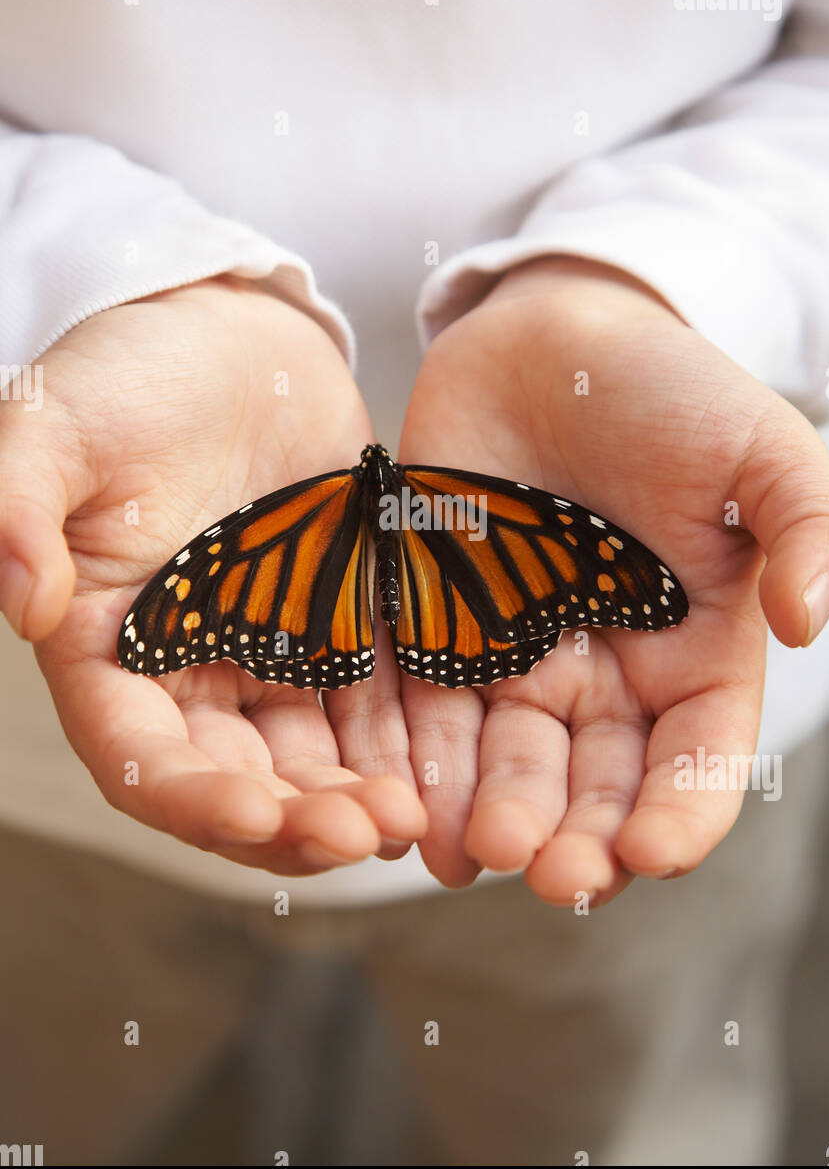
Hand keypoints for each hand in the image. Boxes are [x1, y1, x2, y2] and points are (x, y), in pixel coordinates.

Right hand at [0, 277, 424, 873]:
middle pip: (238, 781)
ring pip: (312, 762)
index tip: (258, 813)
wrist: (233, 335)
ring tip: (414, 817)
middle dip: (297, 821)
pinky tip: (446, 768)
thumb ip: (19, 507)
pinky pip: (375, 705)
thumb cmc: (129, 373)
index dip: (192, 798)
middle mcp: (188, 673)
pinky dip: (404, 745)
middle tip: (365, 834)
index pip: (140, 757)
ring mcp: (270, 657)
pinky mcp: (340, 630)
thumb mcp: (54, 423)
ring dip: (356, 802)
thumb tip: (20, 603)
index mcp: (108, 649)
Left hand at [398, 256, 828, 904]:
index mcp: (696, 651)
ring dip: (498, 816)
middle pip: (598, 784)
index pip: (697, 759)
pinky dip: (423, 767)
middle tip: (551, 875)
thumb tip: (811, 618)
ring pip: (511, 767)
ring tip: (479, 851)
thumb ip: (812, 525)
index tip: (653, 852)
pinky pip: (430, 714)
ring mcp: (523, 658)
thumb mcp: (759, 447)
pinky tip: (412, 813)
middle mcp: (610, 674)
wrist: (544, 336)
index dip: (682, 813)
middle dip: (579, 837)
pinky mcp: (443, 632)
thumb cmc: (666, 387)